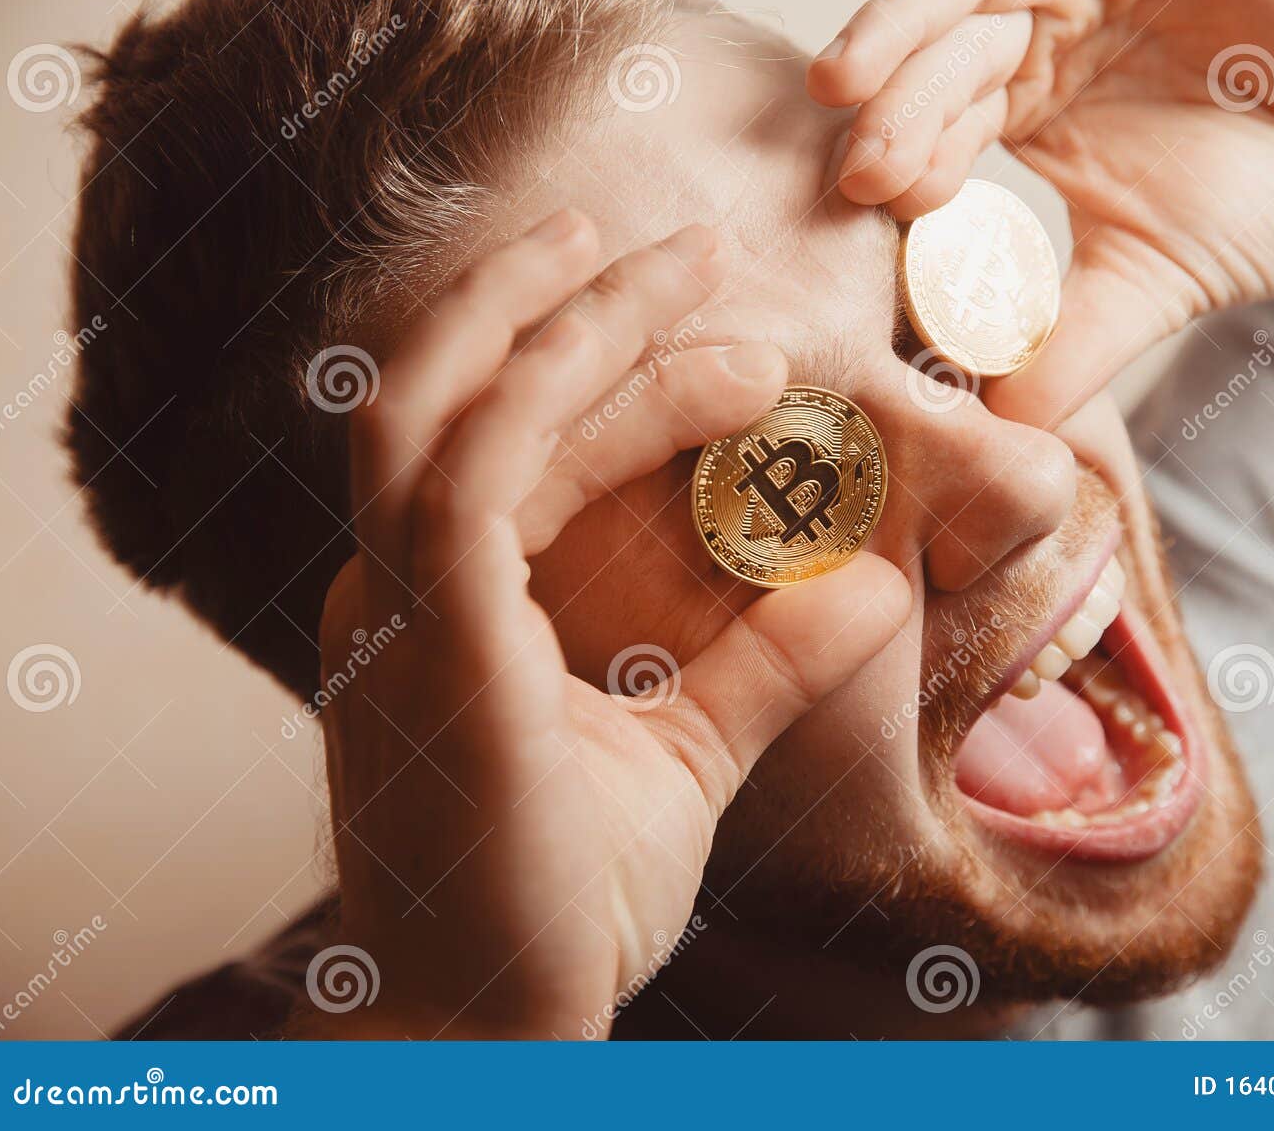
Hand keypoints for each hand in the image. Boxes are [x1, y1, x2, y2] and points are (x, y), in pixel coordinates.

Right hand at [303, 210, 909, 1037]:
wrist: (491, 1031)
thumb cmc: (564, 899)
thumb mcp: (684, 753)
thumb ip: (764, 662)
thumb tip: (875, 581)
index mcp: (437, 606)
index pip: (490, 438)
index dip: (579, 355)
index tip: (692, 309)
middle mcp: (398, 590)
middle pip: (453, 388)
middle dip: (566, 300)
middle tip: (691, 242)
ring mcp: (401, 615)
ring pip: (461, 408)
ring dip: (577, 323)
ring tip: (693, 263)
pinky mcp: (432, 650)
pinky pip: (481, 483)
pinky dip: (582, 408)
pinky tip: (705, 375)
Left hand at [806, 0, 1273, 422]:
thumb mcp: (1154, 281)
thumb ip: (1070, 348)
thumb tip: (996, 439)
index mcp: (1030, 103)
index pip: (939, 131)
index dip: (904, 167)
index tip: (866, 217)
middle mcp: (1040, 33)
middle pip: (936, 63)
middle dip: (892, 115)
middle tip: (857, 174)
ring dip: (903, 37)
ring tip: (847, 92)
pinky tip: (931, 19)